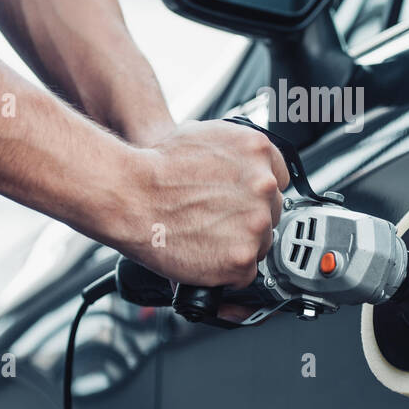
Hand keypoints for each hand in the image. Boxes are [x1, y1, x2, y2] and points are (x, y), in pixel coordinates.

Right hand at [111, 121, 289, 287]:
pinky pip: (245, 274)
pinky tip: (204, 257)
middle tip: (215, 221)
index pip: (278, 180)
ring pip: (261, 244)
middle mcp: (264, 185)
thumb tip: (247, 167)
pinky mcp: (242, 258)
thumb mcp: (203, 134)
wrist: (129, 193)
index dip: (256, 195)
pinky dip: (226, 272)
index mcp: (258, 150)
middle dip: (247, 220)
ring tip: (205, 238)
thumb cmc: (156, 166)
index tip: (242, 202)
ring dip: (238, 246)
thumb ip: (235, 153)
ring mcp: (256, 223)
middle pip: (271, 213)